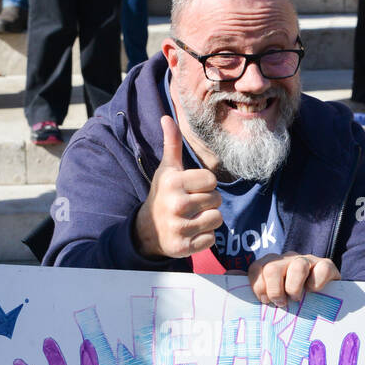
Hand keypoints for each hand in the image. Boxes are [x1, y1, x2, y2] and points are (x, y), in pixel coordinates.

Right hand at [134, 115, 221, 258]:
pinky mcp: (183, 247)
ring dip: (209, 219)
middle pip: (217, 200)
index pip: (211, 180)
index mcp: (174, 182)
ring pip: (217, 220)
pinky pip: (211, 239)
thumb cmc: (162, 195)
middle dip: (209, 202)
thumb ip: (171, 144)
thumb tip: (167, 117)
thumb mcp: (166, 170)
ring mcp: (179, 227)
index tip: (191, 189)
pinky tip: (191, 232)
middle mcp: (176, 204)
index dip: (205, 185)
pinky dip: (205, 237)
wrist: (146, 230)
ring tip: (194, 218)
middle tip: (193, 205)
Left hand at [247, 253, 339, 308]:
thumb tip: (228, 274)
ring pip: (297, 266)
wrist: (323, 299)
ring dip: (294, 288)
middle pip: (272, 268)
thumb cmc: (290, 298)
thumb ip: (250, 284)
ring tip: (296, 299)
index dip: (258, 287)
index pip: (256, 268)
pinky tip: (314, 291)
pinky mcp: (326, 266)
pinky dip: (317, 283)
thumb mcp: (269, 293)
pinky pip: (322, 268)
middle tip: (281, 303)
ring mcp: (307, 261)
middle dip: (275, 290)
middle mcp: (287, 259)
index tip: (265, 301)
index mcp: (270, 264)